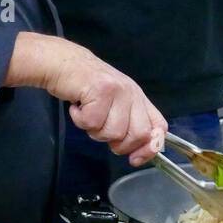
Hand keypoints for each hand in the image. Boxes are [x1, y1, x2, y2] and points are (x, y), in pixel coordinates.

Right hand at [10, 34, 165, 163]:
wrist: (63, 63)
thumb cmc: (86, 88)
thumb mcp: (114, 104)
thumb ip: (128, 124)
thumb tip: (136, 155)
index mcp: (139, 98)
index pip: (159, 126)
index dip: (150, 148)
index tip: (134, 159)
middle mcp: (133, 93)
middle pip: (138, 134)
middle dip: (118, 144)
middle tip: (101, 130)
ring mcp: (118, 90)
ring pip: (114, 132)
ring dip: (94, 130)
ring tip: (87, 114)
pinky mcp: (101, 89)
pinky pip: (92, 122)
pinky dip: (79, 121)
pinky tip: (77, 108)